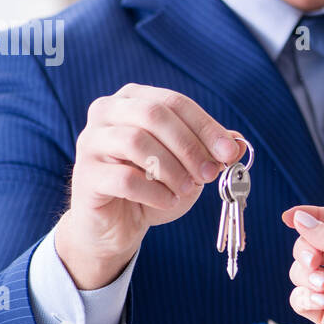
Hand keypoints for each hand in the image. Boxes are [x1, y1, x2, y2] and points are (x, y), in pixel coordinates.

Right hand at [57, 83, 247, 288]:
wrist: (117, 224)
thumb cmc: (153, 187)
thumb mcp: (188, 167)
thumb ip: (210, 152)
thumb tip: (238, 143)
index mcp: (134, 99)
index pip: (175, 102)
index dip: (206, 127)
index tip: (229, 153)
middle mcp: (106, 112)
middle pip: (154, 114)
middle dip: (189, 146)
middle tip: (209, 174)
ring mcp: (91, 141)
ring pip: (136, 142)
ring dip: (172, 169)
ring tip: (187, 189)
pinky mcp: (85, 174)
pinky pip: (124, 178)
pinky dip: (154, 192)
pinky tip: (167, 201)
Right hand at [282, 206, 323, 323]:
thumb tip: (301, 220)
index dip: (311, 217)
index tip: (288, 217)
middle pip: (313, 245)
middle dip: (306, 250)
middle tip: (314, 261)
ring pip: (303, 272)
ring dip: (305, 275)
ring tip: (322, 286)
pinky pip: (302, 300)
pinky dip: (304, 298)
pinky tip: (320, 302)